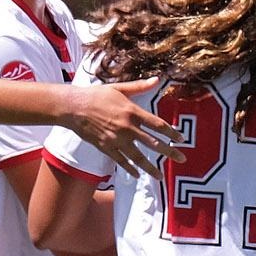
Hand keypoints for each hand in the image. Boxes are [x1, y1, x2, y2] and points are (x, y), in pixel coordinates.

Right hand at [66, 79, 184, 179]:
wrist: (73, 107)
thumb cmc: (97, 95)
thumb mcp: (119, 88)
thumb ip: (139, 86)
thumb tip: (157, 79)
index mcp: (132, 111)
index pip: (157, 124)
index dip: (171, 132)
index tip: (181, 139)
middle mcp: (127, 127)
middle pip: (153, 143)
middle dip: (169, 152)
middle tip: (182, 159)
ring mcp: (116, 140)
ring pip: (137, 157)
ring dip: (150, 167)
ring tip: (160, 176)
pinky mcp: (106, 147)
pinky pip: (120, 161)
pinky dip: (129, 168)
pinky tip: (137, 174)